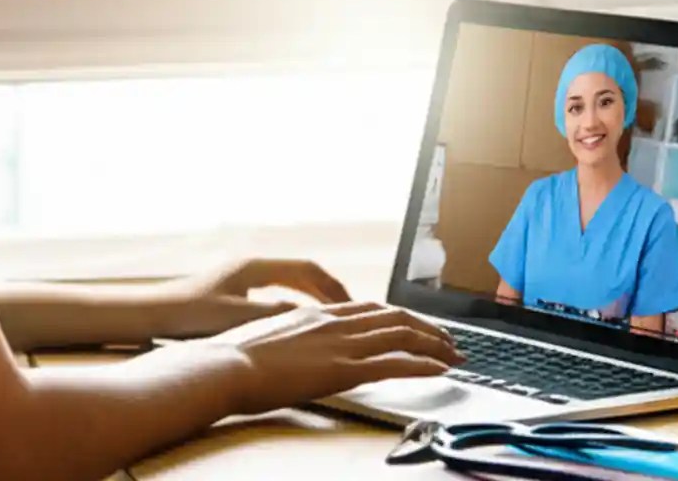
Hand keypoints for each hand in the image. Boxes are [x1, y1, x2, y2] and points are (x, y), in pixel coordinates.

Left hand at [152, 258, 352, 339]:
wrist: (152, 313)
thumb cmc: (188, 314)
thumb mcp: (237, 316)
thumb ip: (274, 315)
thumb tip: (310, 314)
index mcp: (254, 266)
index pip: (307, 270)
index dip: (333, 287)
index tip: (352, 306)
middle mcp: (250, 265)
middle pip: (301, 272)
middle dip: (328, 291)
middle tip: (352, 312)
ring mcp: (241, 276)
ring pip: (288, 282)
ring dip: (312, 296)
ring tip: (333, 318)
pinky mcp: (233, 290)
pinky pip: (275, 291)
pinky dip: (294, 303)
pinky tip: (298, 325)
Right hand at [173, 301, 464, 415]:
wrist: (223, 366)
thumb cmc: (233, 358)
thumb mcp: (265, 337)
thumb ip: (288, 336)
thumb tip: (290, 345)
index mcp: (315, 314)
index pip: (369, 308)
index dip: (397, 315)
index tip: (412, 324)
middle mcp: (333, 322)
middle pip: (392, 316)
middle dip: (425, 326)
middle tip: (445, 339)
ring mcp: (339, 344)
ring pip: (401, 334)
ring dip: (433, 343)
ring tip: (454, 353)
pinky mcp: (342, 369)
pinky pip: (394, 363)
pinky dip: (423, 364)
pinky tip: (441, 368)